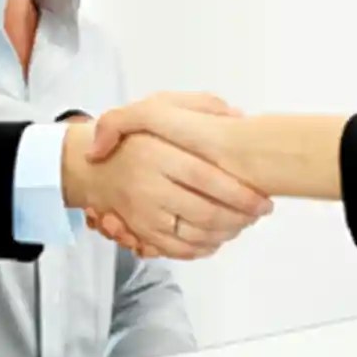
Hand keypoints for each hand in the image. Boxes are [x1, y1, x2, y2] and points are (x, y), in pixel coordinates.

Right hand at [64, 93, 242, 238]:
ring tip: (244, 222)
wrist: (94, 168)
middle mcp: (148, 186)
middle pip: (204, 212)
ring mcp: (143, 213)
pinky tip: (219, 237)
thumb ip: (200, 106)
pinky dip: (204, 248)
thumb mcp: (161, 107)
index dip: (239, 193)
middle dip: (240, 218)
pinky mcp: (141, 232)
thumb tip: (237, 117)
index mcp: (156, 154)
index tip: (262, 198)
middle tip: (259, 213)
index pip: (206, 178)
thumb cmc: (135, 138)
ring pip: (194, 235)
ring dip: (227, 233)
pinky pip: (178, 249)